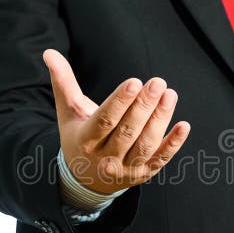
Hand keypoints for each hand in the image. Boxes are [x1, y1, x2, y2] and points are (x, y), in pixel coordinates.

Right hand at [43, 49, 190, 194]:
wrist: (85, 180)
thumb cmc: (78, 136)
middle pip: (127, 132)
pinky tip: (184, 126)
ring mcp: (125, 169)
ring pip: (145, 145)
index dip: (120, 102)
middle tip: (157, 82)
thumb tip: (49, 52)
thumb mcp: (68, 112)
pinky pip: (160, 160)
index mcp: (85, 141)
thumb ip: (63, 82)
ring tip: (169, 94)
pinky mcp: (143, 174)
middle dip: (143, 107)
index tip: (135, 82)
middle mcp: (105, 158)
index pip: (104, 120)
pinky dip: (173, 144)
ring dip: (160, 120)